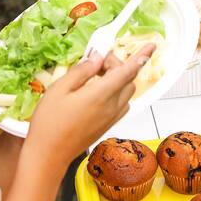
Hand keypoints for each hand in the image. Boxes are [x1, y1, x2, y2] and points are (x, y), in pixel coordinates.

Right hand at [26, 46, 157, 161]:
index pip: (128, 71)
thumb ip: (82, 71)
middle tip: (95, 63)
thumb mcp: (59, 89)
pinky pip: (122, 104)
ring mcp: (111, 118)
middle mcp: (112, 107)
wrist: (48, 155)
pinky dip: (116, 92)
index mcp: (101, 95)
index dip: (141, 56)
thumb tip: (97, 58)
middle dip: (118, 65)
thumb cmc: (49, 122)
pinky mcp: (108, 126)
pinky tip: (98, 92)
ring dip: (118, 79)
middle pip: (128, 79)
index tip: (152, 45)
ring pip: (127, 92)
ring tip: (95, 76)